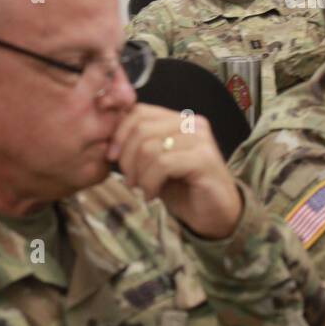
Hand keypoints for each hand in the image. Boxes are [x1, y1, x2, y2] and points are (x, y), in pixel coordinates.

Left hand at [107, 103, 243, 238]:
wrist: (215, 214)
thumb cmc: (183, 189)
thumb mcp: (154, 164)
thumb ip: (138, 146)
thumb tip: (108, 139)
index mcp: (178, 119)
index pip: (139, 111)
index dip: (119, 133)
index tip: (112, 157)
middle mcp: (192, 123)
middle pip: (141, 127)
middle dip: (126, 157)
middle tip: (129, 180)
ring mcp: (200, 139)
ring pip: (149, 147)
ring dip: (138, 174)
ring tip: (142, 189)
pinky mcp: (204, 159)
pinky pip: (162, 164)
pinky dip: (150, 182)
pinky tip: (152, 195)